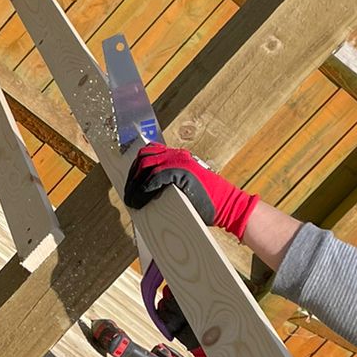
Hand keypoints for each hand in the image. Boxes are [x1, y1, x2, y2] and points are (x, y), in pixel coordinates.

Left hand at [123, 143, 259, 240]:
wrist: (227, 204)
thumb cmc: (207, 201)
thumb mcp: (185, 186)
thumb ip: (168, 183)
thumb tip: (146, 192)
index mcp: (178, 156)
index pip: (149, 152)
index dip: (136, 167)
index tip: (130, 183)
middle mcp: (177, 155)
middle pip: (143, 158)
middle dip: (132, 177)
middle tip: (128, 194)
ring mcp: (180, 162)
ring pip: (146, 166)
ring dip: (135, 185)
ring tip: (132, 200)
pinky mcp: (181, 173)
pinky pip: (155, 178)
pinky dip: (144, 189)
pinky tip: (140, 200)